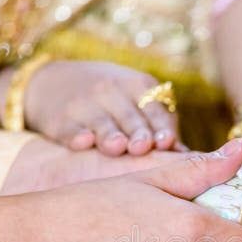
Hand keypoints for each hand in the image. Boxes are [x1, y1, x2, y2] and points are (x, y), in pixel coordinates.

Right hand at [0, 60, 182, 155]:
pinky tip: (82, 142)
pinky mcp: (60, 119)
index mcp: (139, 87)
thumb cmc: (113, 103)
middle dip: (138, 131)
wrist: (54, 84)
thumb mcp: (138, 103)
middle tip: (143, 147)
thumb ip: (161, 129)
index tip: (167, 142)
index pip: (155, 109)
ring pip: (101, 122)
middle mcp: (112, 92)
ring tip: (117, 146)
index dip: (160, 126)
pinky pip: (70, 128)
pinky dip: (76, 135)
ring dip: (109, 134)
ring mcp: (85, 104)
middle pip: (130, 116)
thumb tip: (187, 157)